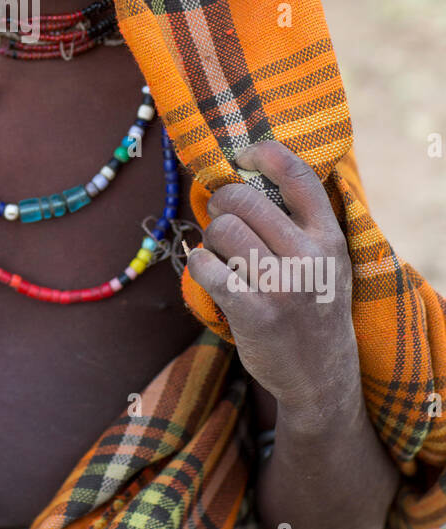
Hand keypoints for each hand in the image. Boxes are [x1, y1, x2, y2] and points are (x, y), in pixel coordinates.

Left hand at [186, 140, 357, 418]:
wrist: (321, 375)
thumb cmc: (315, 306)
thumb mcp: (328, 260)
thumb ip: (302, 221)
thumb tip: (248, 171)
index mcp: (329, 237)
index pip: (297, 175)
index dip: (263, 153)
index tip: (243, 157)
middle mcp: (309, 257)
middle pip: (243, 200)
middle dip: (222, 204)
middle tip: (222, 217)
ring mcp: (282, 287)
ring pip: (221, 231)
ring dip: (210, 238)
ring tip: (220, 251)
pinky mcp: (254, 313)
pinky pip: (206, 268)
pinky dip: (199, 264)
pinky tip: (208, 271)